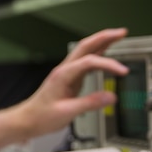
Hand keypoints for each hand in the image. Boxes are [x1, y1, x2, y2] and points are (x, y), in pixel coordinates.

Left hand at [12, 28, 128, 137]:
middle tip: (122, 32)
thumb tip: (111, 97)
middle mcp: (64, 70)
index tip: (123, 71)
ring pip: (85, 51)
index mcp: (63, 75)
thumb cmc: (42, 116)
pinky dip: (97, 55)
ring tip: (118, 38)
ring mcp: (66, 72)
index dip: (108, 64)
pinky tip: (105, 54)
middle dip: (104, 37)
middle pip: (86, 46)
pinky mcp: (69, 78)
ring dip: (101, 42)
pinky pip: (85, 61)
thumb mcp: (67, 112)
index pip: (89, 62)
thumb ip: (90, 104)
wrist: (28, 119)